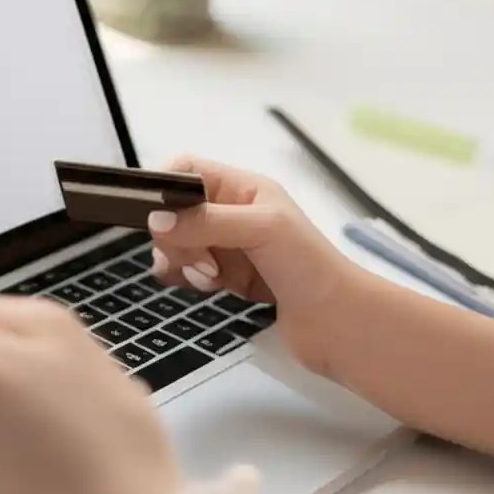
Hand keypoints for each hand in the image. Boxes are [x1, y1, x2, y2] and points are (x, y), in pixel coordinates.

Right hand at [145, 156, 359, 374]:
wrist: (338, 323)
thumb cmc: (308, 265)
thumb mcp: (259, 230)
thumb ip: (206, 222)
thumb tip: (155, 220)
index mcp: (243, 189)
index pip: (188, 170)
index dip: (167, 188)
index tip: (159, 217)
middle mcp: (231, 213)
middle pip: (175, 212)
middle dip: (176, 237)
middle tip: (202, 261)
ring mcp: (226, 246)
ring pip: (176, 243)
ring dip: (179, 260)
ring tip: (208, 278)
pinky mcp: (225, 277)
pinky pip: (186, 269)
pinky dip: (185, 277)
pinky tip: (205, 287)